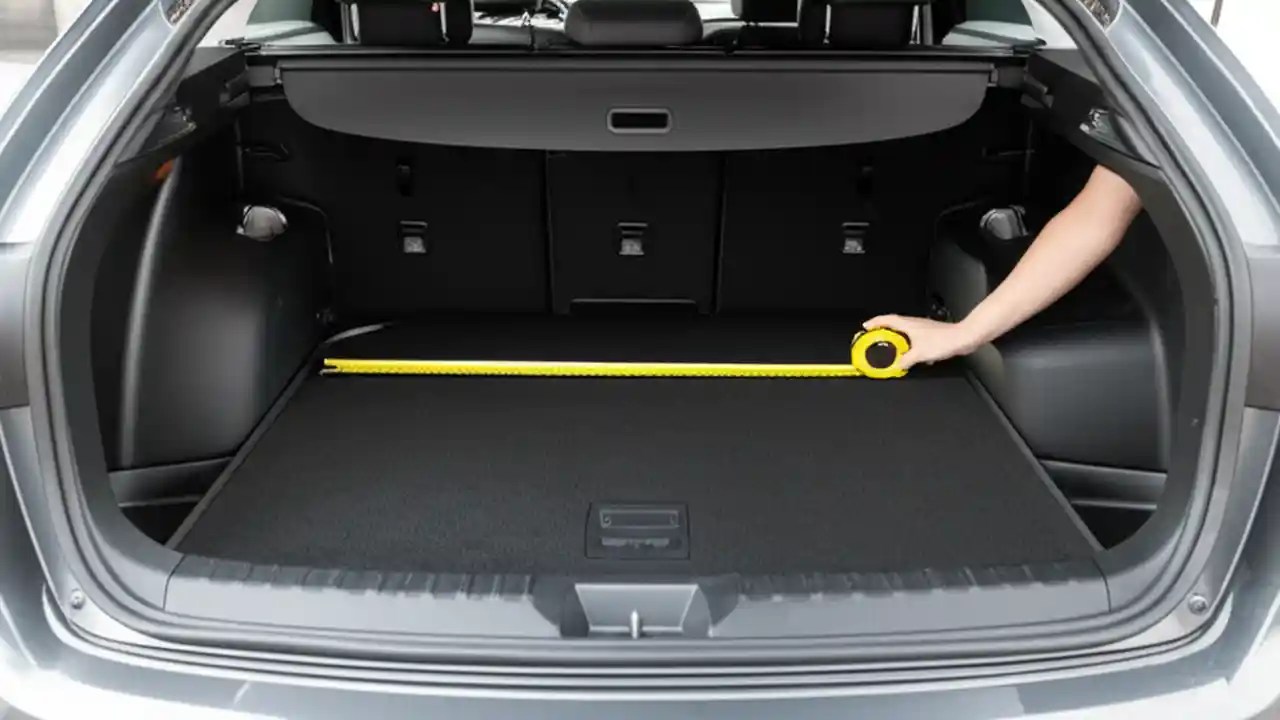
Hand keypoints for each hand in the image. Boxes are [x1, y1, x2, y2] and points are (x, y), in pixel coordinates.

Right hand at [862, 315, 981, 370]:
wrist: (962, 338)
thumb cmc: (943, 340)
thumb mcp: (919, 354)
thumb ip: (905, 361)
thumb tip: (898, 365)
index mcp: (908, 325)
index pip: (886, 320)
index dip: (874, 322)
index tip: (866, 326)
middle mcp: (914, 323)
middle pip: (894, 324)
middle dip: (884, 330)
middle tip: (876, 337)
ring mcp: (923, 328)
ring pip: (905, 331)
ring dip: (897, 338)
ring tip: (892, 348)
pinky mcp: (930, 334)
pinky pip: (915, 338)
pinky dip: (910, 344)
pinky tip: (913, 355)